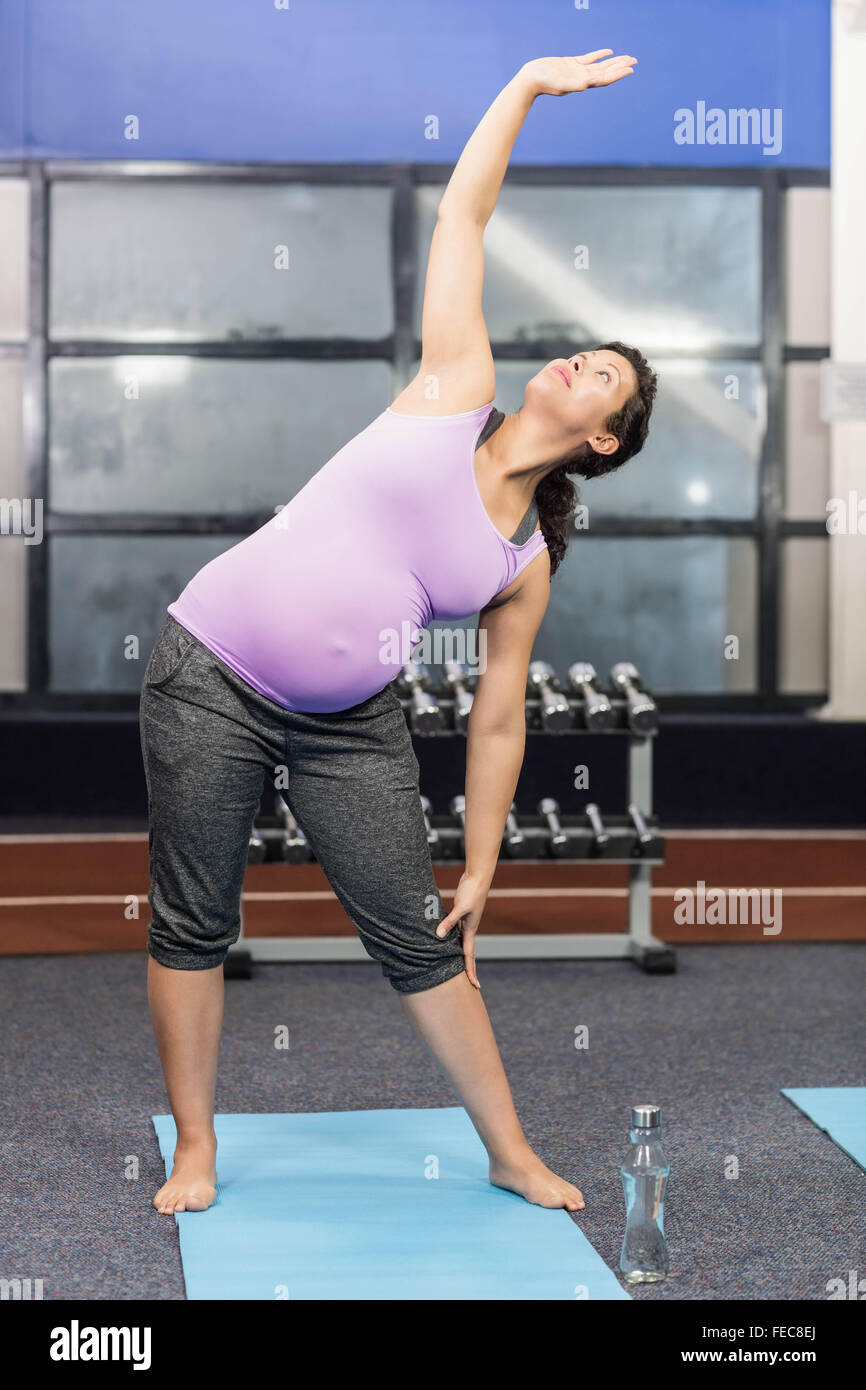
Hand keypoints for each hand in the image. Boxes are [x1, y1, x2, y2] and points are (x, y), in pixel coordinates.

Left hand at [435, 871, 489, 988]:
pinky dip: (450, 939)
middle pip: (467, 954)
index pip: (470, 956)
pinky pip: (454, 932)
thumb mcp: (460, 908)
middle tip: (469, 984)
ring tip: (455, 968)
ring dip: (458, 955)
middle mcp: (468, 929)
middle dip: (468, 969)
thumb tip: (438, 935)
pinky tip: (444, 941)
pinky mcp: (459, 914)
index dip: (471, 971)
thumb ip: (449, 921)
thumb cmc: (471, 892)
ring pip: (460, 944)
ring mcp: (465, 922)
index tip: (474, 985)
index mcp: (471, 931)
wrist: (477, 877)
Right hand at [520, 50, 636, 98]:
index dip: (618, 73)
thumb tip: (586, 84)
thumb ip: (574, 84)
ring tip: (626, 58)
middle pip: (606, 71)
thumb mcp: (560, 84)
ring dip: (614, 62)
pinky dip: (600, 55)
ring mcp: (578, 70)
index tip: (630, 69)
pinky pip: (590, 58)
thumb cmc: (544, 83)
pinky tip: (608, 52)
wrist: (531, 80)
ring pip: (600, 65)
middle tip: (635, 61)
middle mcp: (583, 78)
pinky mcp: (572, 63)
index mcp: (583, 83)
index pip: (605, 78)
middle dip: (621, 66)